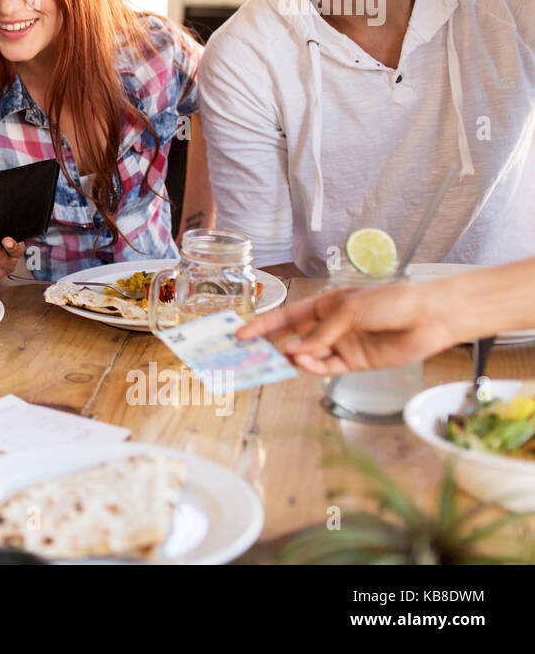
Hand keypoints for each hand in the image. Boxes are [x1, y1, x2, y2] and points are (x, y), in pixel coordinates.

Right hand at [236, 282, 459, 374]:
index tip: (241, 334)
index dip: (264, 325)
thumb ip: (320, 333)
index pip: (287, 317)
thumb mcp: (348, 310)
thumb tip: (294, 351)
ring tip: (282, 358)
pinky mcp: (355, 363)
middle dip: (272, 346)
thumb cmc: (391, 302)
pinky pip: (326, 368)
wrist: (429, 318)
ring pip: (308, 356)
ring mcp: (342, 345)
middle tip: (253, 356)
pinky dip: (313, 367)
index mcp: (325, 306)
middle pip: (293, 338)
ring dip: (293, 358)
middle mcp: (330, 326)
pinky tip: (306, 362)